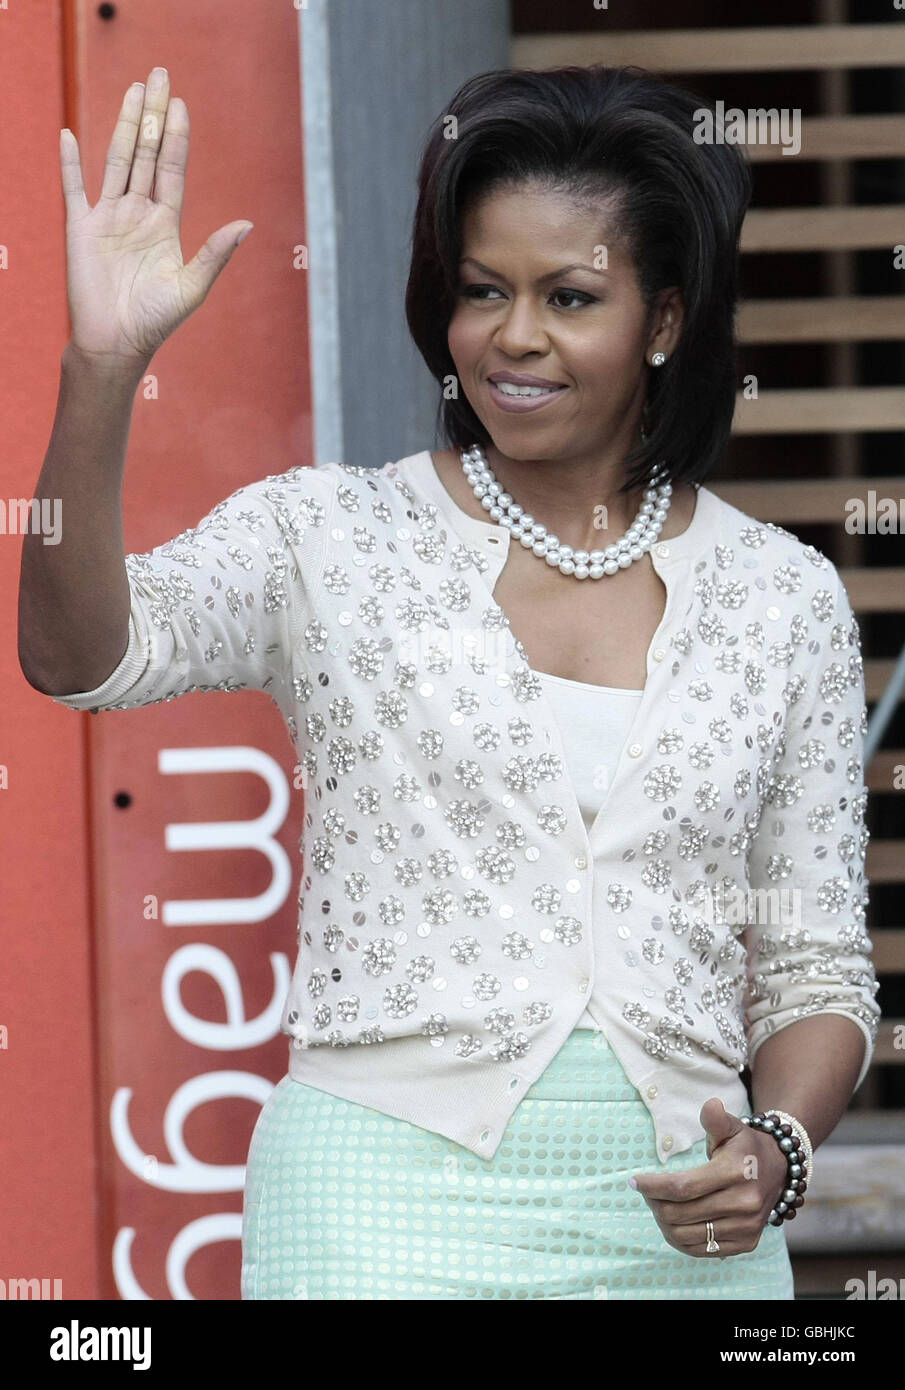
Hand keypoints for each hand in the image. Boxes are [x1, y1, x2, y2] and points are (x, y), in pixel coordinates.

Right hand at [59, 67, 252, 369]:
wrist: (116, 343)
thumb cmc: (156, 321)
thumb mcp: (193, 287)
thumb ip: (216, 253)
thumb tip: (247, 224)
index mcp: (166, 224)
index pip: (172, 169)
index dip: (176, 137)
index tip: (180, 104)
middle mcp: (139, 213)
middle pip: (146, 153)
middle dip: (152, 115)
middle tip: (159, 75)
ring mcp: (110, 218)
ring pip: (118, 160)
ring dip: (124, 124)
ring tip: (132, 88)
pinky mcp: (82, 228)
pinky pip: (74, 187)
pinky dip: (70, 162)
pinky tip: (69, 134)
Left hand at [629, 1099, 789, 1257]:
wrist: (780, 1171)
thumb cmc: (746, 1146)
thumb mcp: (732, 1127)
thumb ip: (716, 1119)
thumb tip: (710, 1105)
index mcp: (737, 1172)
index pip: (683, 1187)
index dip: (653, 1186)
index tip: (634, 1181)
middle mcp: (744, 1204)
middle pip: (680, 1213)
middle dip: (654, 1203)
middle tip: (646, 1192)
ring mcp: (746, 1227)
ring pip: (686, 1235)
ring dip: (663, 1222)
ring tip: (657, 1205)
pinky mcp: (746, 1244)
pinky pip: (702, 1250)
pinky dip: (679, 1240)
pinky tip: (672, 1223)